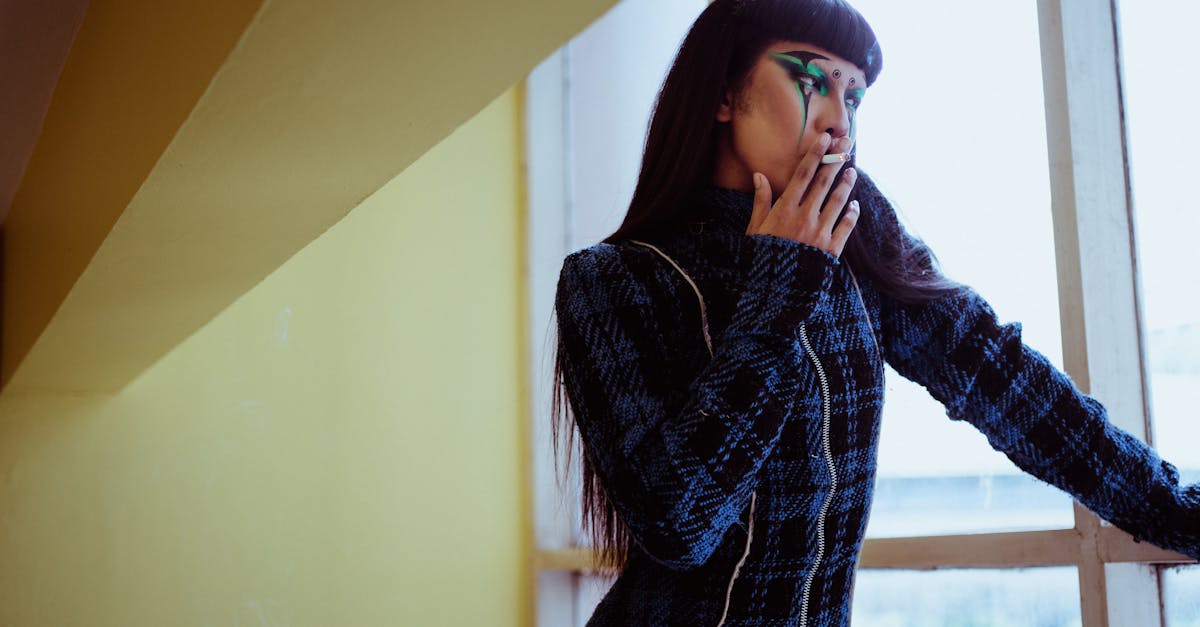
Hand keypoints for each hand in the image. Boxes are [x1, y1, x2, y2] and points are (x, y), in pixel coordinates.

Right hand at [745, 133, 859, 257]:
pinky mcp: (831, 249)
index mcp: (785, 210)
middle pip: (824, 182)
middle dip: (836, 160)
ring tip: (852, 170)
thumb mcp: (754, 230)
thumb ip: (761, 201)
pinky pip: (846, 227)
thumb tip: (759, 175)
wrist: (774, 292)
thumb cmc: (760, 259)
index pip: (803, 175)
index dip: (815, 155)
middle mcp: (805, 217)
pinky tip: (855, 205)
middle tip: (847, 143)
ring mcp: (820, 232)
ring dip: (846, 183)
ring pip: (838, 201)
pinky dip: (852, 214)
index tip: (825, 138)